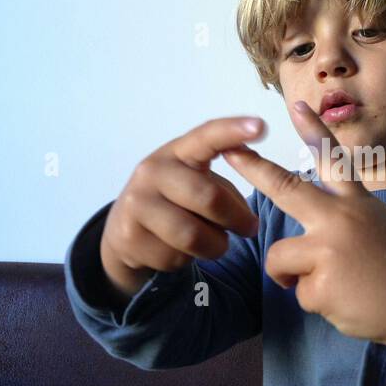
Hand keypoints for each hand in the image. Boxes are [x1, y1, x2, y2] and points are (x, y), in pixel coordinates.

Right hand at [100, 116, 266, 296]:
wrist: (124, 231)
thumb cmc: (175, 202)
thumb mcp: (196, 184)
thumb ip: (222, 188)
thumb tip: (247, 210)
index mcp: (176, 152)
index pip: (205, 136)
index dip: (233, 131)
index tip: (261, 126)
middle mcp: (152, 171)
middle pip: (209, 198)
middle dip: (237, 218)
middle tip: (250, 228)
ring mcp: (137, 203)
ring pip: (194, 235)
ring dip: (216, 245)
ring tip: (217, 242)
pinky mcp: (129, 237)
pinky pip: (176, 257)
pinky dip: (189, 260)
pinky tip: (180, 250)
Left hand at [221, 101, 385, 352]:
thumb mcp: (378, 225)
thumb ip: (344, 217)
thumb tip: (309, 226)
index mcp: (357, 204)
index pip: (333, 160)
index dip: (314, 131)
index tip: (297, 105)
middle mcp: (341, 219)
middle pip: (286, 188)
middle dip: (254, 169)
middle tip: (230, 152)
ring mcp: (329, 250)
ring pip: (279, 258)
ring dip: (293, 277)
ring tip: (334, 285)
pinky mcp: (322, 285)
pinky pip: (298, 293)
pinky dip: (317, 302)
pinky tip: (344, 301)